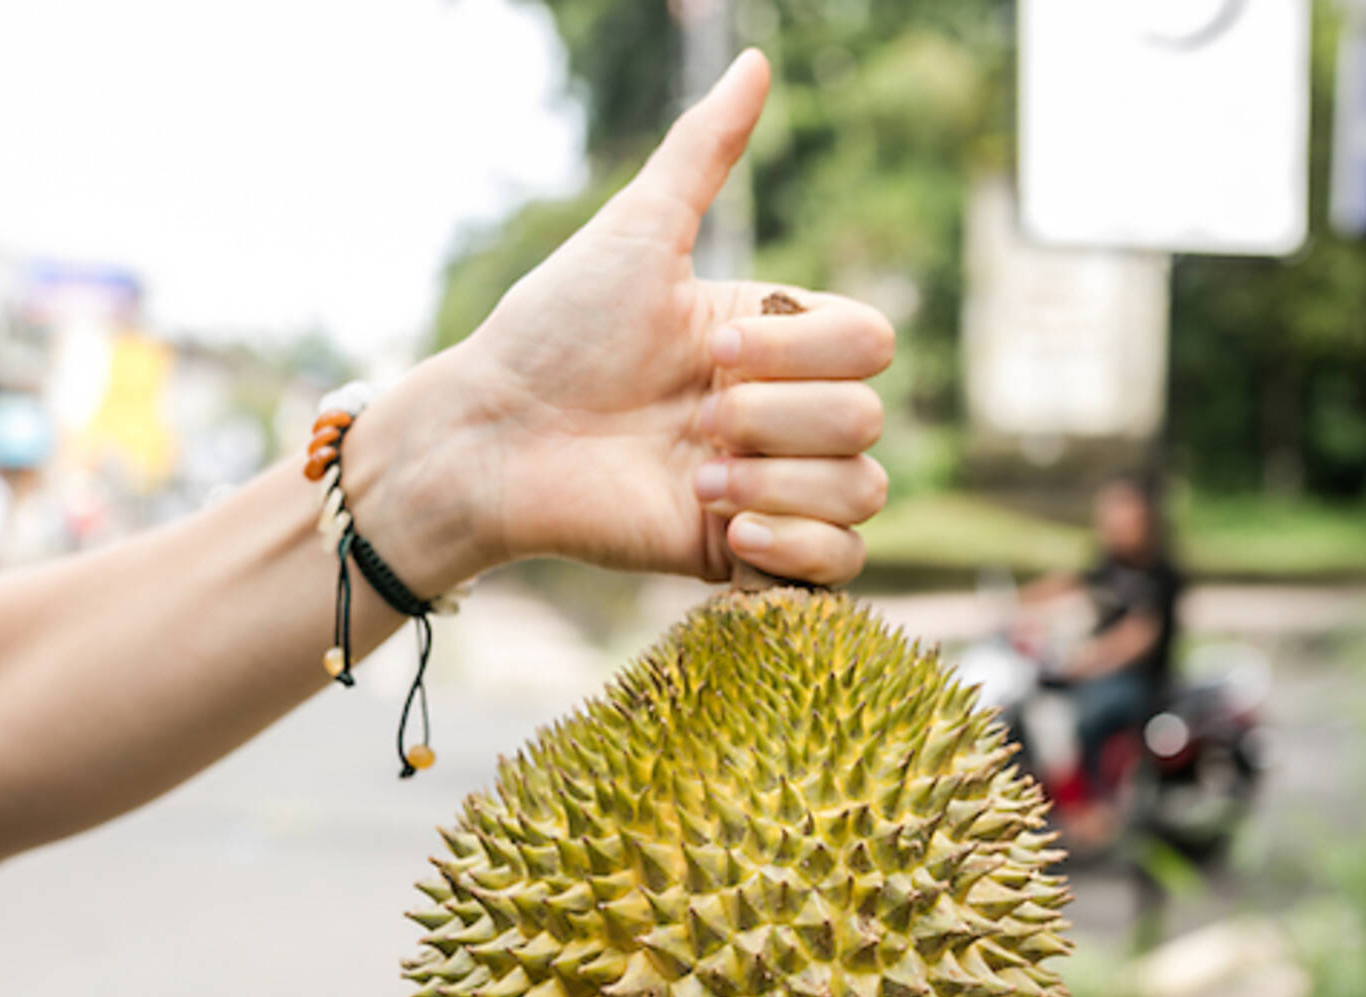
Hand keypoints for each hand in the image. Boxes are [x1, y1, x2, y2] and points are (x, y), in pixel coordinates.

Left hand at [388, 50, 893, 586]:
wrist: (496, 437)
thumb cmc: (555, 330)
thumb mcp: (636, 233)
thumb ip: (702, 154)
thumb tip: (756, 59)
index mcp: (773, 338)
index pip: (869, 343)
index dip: (800, 349)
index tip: (708, 350)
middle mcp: (781, 412)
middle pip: (867, 418)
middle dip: (777, 418)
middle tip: (691, 418)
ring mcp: (768, 486)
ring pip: (861, 491)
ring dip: (778, 482)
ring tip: (693, 480)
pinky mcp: (742, 555)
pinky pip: (839, 567)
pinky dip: (799, 549)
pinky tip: (729, 529)